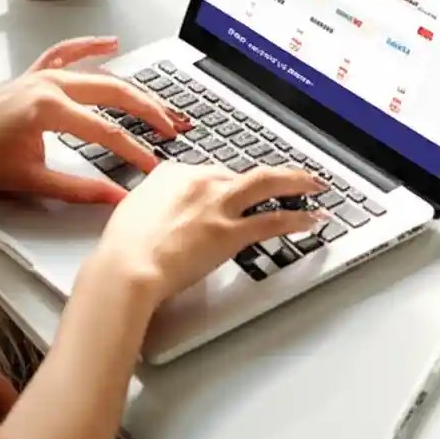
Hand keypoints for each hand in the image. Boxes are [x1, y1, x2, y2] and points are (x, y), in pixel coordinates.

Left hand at [0, 36, 188, 203]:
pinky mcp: (35, 77)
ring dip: (132, 86)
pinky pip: (67, 54)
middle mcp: (50, 86)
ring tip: (159, 100)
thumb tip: (113, 198)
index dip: (135, 151)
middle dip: (149, 111)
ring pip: (100, 74)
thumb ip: (77, 189)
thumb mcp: (30, 179)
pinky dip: (90, 47)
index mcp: (50, 109)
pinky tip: (111, 44)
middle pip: (115, 93)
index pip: (107, 132)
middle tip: (173, 128)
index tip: (154, 166)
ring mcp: (43, 77)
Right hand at [96, 162, 326, 301]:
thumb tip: (164, 210)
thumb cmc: (124, 248)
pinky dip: (297, 218)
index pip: (214, 173)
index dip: (232, 185)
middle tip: (297, 175)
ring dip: (297, 183)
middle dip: (276, 174)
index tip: (241, 192)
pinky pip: (273, 220)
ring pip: (268, 184)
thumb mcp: (134, 210)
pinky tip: (311, 219)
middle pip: (246, 172)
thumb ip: (157, 204)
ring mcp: (218, 205)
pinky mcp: (231, 231)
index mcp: (174, 173)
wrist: (127, 266)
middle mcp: (200, 181)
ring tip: (315, 185)